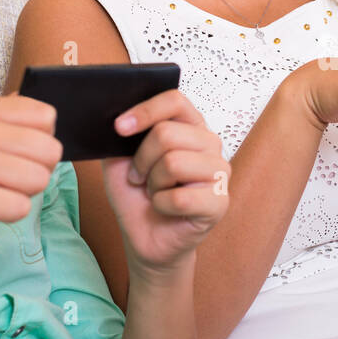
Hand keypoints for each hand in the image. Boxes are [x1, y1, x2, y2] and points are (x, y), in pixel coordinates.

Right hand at [0, 95, 62, 272]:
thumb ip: (21, 124)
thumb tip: (50, 114)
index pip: (47, 117)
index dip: (39, 143)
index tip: (11, 155)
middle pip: (50, 150)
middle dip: (37, 171)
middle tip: (5, 179)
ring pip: (40, 178)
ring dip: (24, 193)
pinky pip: (22, 207)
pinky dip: (11, 214)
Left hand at [105, 90, 230, 272]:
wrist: (146, 238)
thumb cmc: (138, 196)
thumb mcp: (120, 160)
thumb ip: (122, 136)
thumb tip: (117, 118)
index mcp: (189, 126)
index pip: (175, 101)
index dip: (145, 111)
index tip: (120, 127)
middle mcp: (209, 144)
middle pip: (167, 133)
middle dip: (141, 160)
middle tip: (140, 177)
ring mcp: (220, 173)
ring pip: (174, 163)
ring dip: (153, 184)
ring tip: (156, 192)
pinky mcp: (220, 202)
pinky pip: (180, 197)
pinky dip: (161, 206)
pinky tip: (165, 209)